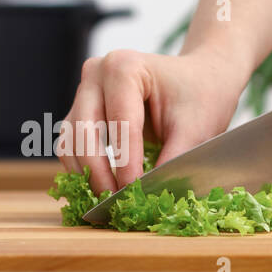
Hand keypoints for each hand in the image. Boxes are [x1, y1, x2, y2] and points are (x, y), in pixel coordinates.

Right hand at [57, 48, 247, 194]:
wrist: (199, 80)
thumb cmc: (200, 97)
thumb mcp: (195, 131)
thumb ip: (172, 163)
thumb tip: (150, 198)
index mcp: (124, 67)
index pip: (119, 123)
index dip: (126, 163)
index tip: (135, 194)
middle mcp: (96, 74)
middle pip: (84, 132)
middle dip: (100, 173)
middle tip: (118, 204)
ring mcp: (84, 92)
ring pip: (71, 142)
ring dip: (87, 176)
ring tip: (111, 201)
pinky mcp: (80, 112)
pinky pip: (71, 146)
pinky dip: (83, 171)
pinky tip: (102, 190)